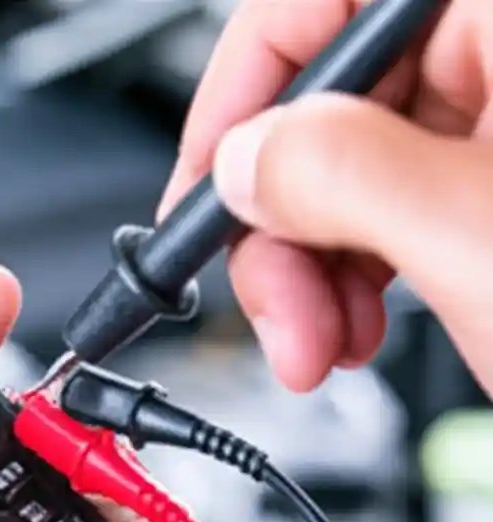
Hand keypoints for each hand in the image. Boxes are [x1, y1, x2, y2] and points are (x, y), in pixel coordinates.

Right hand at [160, 0, 492, 392]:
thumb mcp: (475, 236)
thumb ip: (336, 175)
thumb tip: (241, 162)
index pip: (307, 8)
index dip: (235, 100)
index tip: (201, 192)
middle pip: (321, 106)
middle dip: (274, 224)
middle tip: (276, 309)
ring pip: (345, 172)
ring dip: (303, 270)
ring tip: (318, 343)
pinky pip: (392, 214)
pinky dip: (352, 282)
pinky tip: (352, 331)